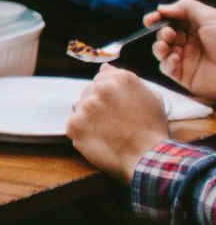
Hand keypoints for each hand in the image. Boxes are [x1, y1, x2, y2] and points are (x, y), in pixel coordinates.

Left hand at [67, 65, 169, 182]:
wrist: (148, 157)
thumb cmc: (152, 129)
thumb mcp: (151, 97)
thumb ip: (126, 79)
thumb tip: (105, 67)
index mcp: (120, 79)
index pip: (101, 78)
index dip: (108, 95)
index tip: (116, 107)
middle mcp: (101, 88)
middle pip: (88, 92)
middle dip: (97, 105)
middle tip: (113, 122)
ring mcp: (86, 106)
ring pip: (79, 108)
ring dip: (88, 118)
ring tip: (108, 132)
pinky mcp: (74, 124)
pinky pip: (73, 125)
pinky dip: (82, 132)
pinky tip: (98, 139)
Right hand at [152, 0, 215, 97]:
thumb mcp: (210, 17)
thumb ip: (186, 7)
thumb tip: (162, 8)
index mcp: (197, 27)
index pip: (171, 20)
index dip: (158, 18)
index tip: (149, 20)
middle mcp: (190, 42)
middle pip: (164, 35)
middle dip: (161, 33)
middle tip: (168, 35)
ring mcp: (187, 59)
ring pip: (161, 51)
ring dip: (159, 48)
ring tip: (165, 48)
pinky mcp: (184, 75)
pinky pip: (167, 68)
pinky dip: (166, 63)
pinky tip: (175, 60)